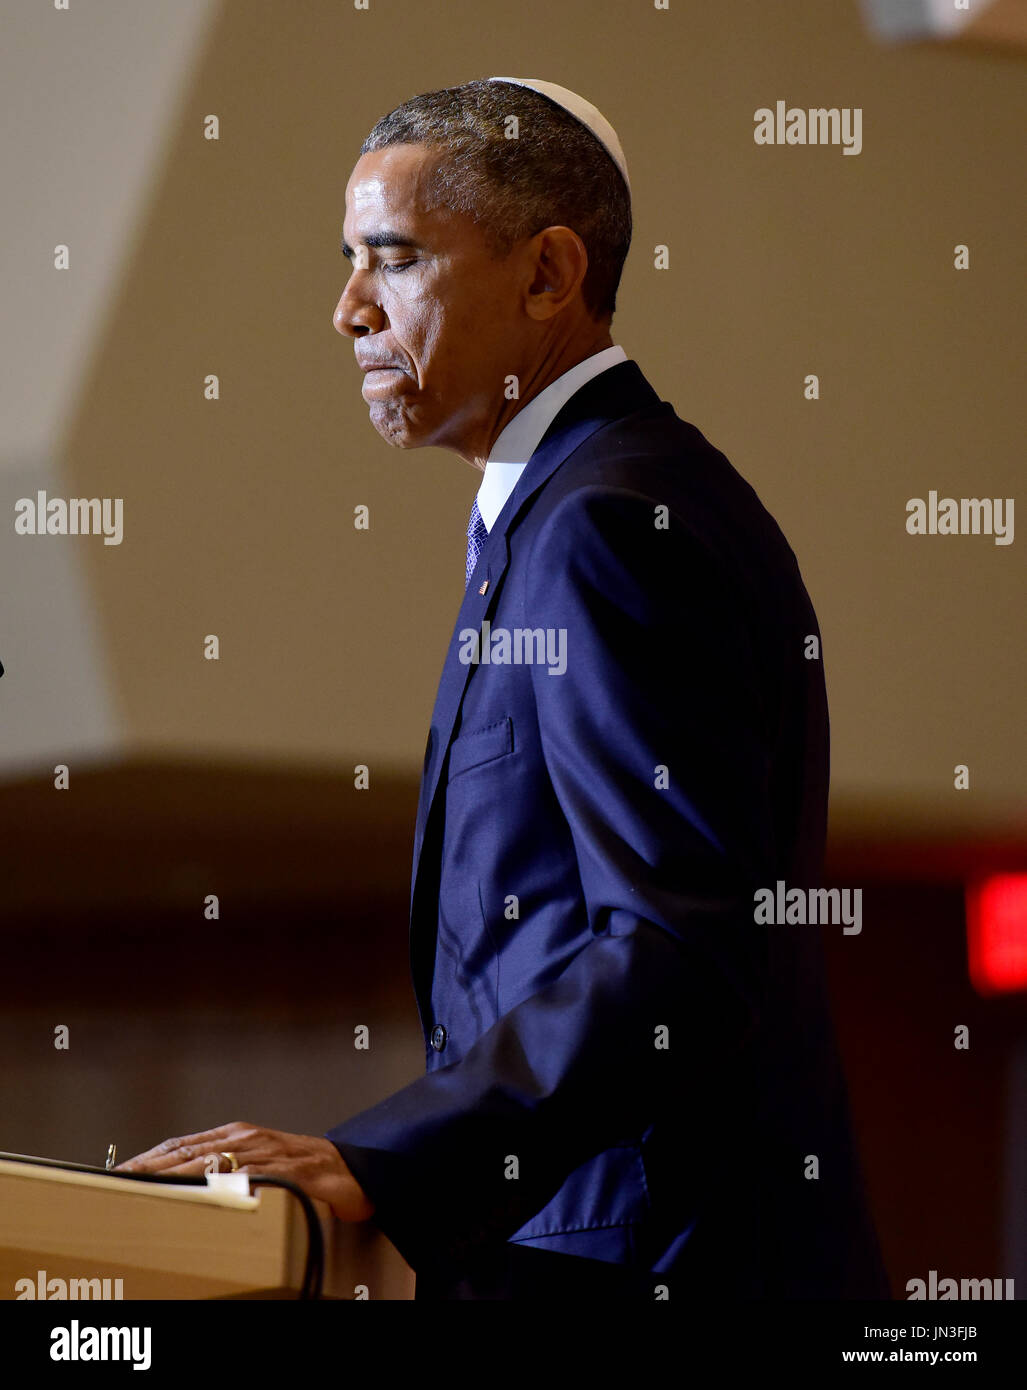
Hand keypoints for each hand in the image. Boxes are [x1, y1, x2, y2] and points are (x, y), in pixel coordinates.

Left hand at [114, 1121, 374, 1221]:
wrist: (352, 1169)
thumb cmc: (304, 1170)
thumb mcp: (259, 1165)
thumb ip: (226, 1170)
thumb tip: (184, 1186)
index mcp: (237, 1135)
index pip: (181, 1144)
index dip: (148, 1158)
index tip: (119, 1171)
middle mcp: (247, 1138)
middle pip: (188, 1152)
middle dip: (151, 1168)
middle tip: (119, 1182)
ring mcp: (267, 1153)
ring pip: (212, 1162)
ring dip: (177, 1176)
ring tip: (148, 1188)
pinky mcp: (287, 1171)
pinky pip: (251, 1178)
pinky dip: (226, 1185)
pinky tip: (204, 1193)